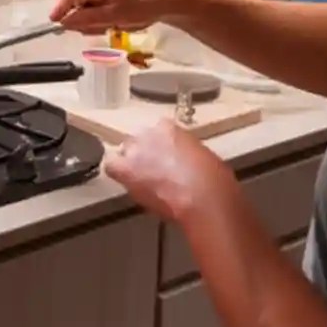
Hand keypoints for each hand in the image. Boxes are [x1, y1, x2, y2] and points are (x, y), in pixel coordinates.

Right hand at [49, 0, 166, 34]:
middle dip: (83, 18)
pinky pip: (93, 6)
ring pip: (84, 6)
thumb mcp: (111, 16)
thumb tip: (64, 22)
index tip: (53, 25)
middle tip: (100, 28)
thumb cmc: (139, 7)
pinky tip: (111, 22)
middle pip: (76, 2)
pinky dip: (99, 17)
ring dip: (93, 20)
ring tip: (110, 25)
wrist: (162, 2)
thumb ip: (85, 19)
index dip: (60, 10)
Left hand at [105, 118, 234, 223]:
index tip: (168, 157)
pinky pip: (111, 167)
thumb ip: (187, 152)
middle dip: (145, 153)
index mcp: (170, 128)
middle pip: (139, 140)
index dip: (163, 146)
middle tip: (155, 169)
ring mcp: (136, 151)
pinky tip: (127, 182)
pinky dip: (117, 172)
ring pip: (124, 152)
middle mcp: (149, 134)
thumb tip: (183, 160)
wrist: (203, 199)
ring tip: (142, 178)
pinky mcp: (127, 171)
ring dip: (131, 163)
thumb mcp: (204, 156)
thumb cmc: (214, 181)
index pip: (159, 129)